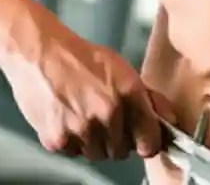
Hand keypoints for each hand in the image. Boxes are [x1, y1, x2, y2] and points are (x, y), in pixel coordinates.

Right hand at [1, 31, 177, 161]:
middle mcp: (107, 113)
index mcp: (128, 94)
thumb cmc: (79, 58)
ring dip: (93, 142)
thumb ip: (149, 97)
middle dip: (116, 139)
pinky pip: (73, 153)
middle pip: (122, 151)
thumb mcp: (122, 69)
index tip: (143, 141)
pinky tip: (67, 118)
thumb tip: (170, 119)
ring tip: (83, 116)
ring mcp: (81, 128)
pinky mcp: (57, 139)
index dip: (146, 142)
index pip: (150, 142)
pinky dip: (71, 141)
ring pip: (97, 155)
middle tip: (103, 118)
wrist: (39, 53)